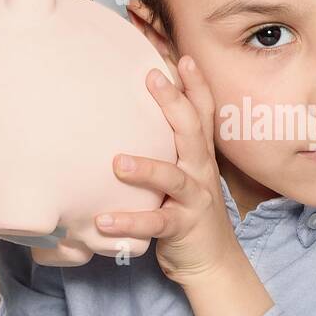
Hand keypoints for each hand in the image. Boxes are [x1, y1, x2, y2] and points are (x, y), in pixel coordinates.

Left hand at [93, 56, 240, 286]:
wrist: (213, 261)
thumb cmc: (187, 210)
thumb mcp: (181, 172)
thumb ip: (164, 146)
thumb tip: (126, 115)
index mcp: (198, 154)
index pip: (201, 111)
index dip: (195, 82)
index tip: (179, 54)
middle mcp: (200, 170)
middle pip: (191, 130)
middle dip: (174, 102)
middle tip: (152, 78)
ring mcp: (194, 198)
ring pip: (173, 177)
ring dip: (146, 169)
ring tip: (118, 163)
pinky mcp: (182, 227)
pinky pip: (155, 223)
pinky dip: (129, 222)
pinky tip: (103, 221)